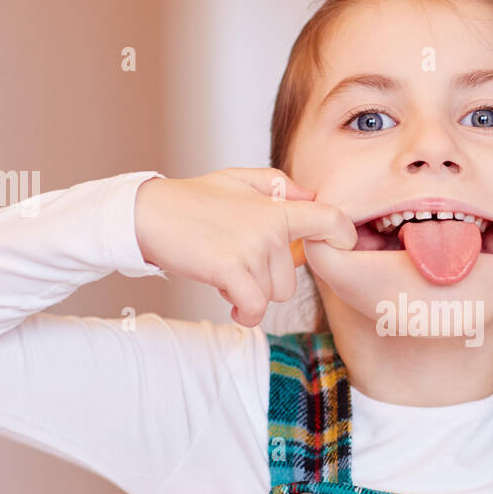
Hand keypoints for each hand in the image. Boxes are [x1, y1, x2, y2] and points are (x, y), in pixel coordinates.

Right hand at [135, 168, 355, 326]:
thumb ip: (278, 185)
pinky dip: (245, 313)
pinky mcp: (232, 269)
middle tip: (237, 262)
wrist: (148, 214)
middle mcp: (270, 226)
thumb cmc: (192, 199)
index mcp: (277, 206)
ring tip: (226, 272)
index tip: (341, 248)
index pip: (330, 219)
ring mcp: (252, 248)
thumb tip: (312, 195)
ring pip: (273, 293)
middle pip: (292, 277)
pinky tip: (233, 305)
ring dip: (251, 292)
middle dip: (266, 280)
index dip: (344, 236)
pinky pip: (255, 307)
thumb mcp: (238, 180)